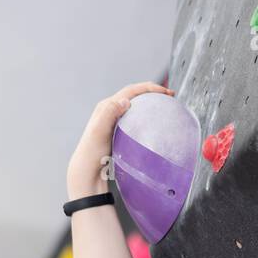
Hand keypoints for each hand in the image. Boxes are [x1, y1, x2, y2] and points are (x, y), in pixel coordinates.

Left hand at [66, 81, 174, 198]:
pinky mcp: (119, 131)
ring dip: (150, 102)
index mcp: (107, 105)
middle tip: (170, 96)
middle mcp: (110, 109)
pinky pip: (135, 118)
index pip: (131, 90)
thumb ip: (110, 113)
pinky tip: (154, 124)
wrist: (88, 169)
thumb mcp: (99, 131)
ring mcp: (115, 120)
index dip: (149, 88)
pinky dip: (146, 116)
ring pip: (136, 105)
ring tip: (165, 106)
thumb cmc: (93, 152)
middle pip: (135, 94)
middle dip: (152, 92)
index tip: (165, 92)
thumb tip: (126, 101)